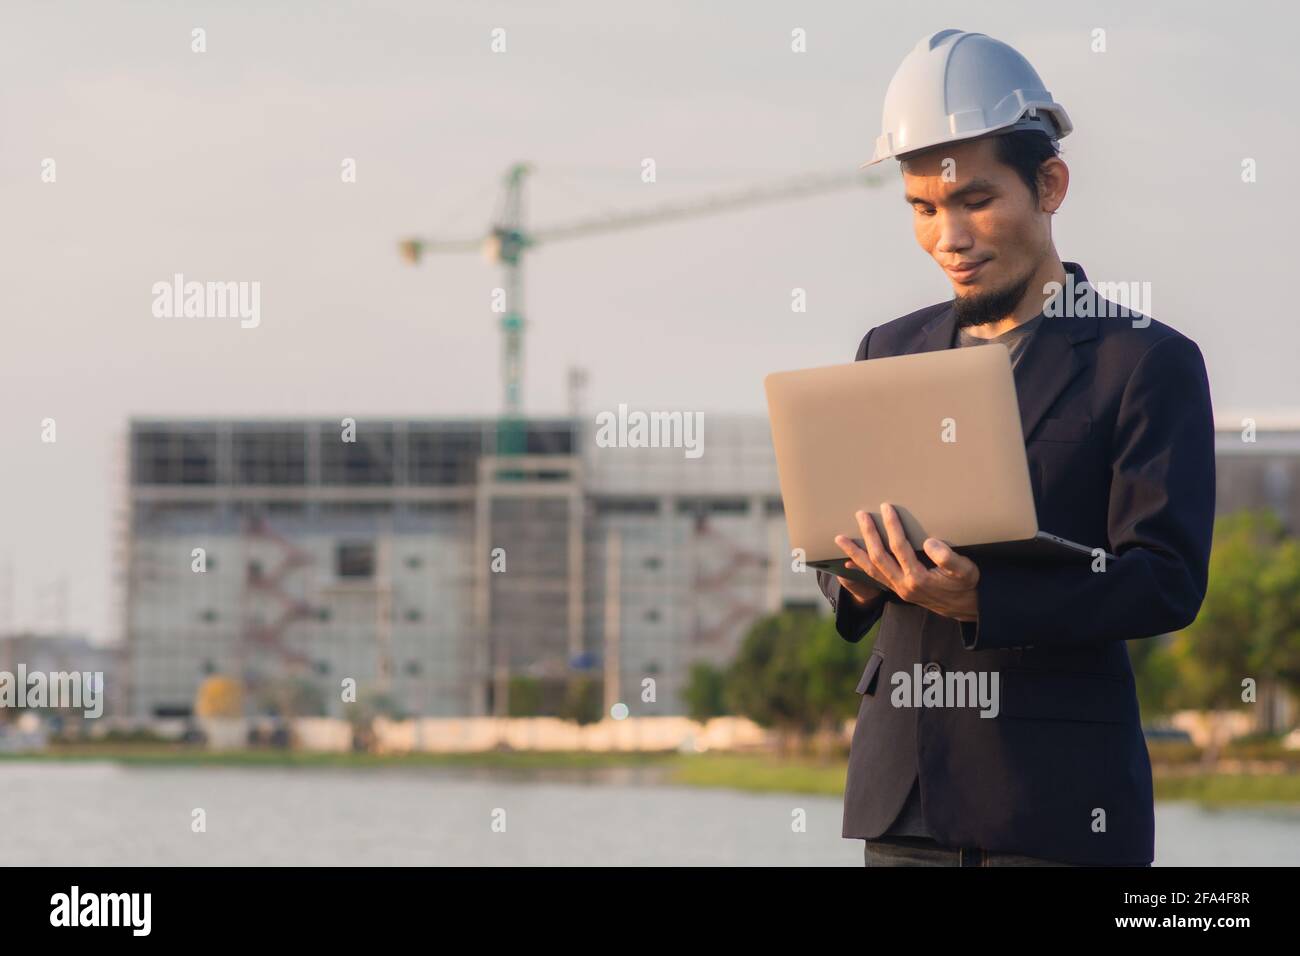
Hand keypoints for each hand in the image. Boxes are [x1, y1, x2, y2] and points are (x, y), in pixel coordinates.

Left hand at [834, 503, 979, 621]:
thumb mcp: (966, 570)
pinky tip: (849, 561)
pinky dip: (860, 569)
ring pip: (871, 570)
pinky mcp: (897, 590)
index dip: (892, 526)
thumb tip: (929, 542)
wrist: (965, 607)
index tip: (886, 508)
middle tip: (861, 515)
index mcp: (918, 578)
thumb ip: (948, 557)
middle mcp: (903, 585)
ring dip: (855, 552)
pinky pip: (874, 579)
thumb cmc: (966, 584)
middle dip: (869, 535)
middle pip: (878, 557)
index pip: (899, 547)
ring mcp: (898, 589)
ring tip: (840, 538)